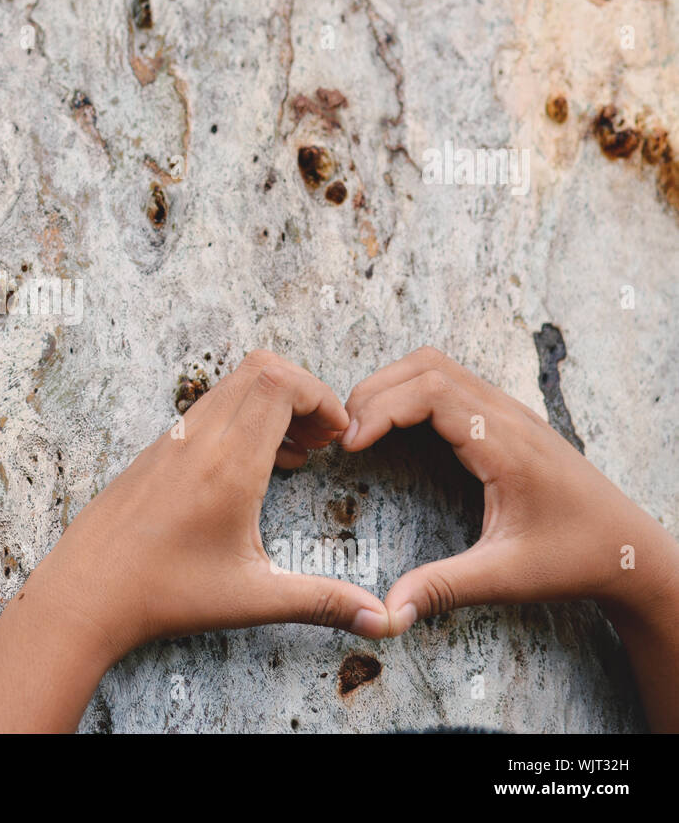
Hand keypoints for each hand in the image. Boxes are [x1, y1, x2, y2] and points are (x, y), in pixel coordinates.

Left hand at [0, 350, 388, 731]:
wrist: (84, 594)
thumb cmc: (163, 594)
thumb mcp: (252, 598)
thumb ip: (322, 601)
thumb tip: (379, 619)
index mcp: (229, 463)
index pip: (280, 382)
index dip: (321, 395)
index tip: (339, 434)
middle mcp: (199, 438)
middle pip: (260, 369)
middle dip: (303, 393)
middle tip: (323, 438)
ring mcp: (172, 439)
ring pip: (230, 387)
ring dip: (270, 406)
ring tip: (296, 455)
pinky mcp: (154, 451)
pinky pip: (205, 410)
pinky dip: (239, 421)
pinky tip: (250, 470)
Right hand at [342, 346, 678, 728]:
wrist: (632, 550)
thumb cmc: (576, 559)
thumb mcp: (506, 577)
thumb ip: (443, 587)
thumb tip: (387, 610)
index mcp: (507, 444)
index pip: (432, 391)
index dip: (381, 408)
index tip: (350, 444)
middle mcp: (508, 416)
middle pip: (427, 366)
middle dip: (375, 391)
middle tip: (344, 435)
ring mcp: (509, 412)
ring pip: (437, 367)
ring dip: (391, 387)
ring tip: (361, 429)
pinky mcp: (506, 419)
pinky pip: (451, 383)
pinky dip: (411, 394)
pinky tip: (395, 430)